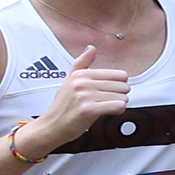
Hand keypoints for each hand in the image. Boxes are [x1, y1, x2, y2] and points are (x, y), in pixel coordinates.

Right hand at [14, 45, 128, 158]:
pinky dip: (119, 110)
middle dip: (121, 95)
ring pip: (121, 97)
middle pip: (122, 86)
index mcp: (81, 74)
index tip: (112, 91)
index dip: (119, 85)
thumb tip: (91, 48)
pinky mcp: (88, 110)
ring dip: (119, 104)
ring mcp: (85, 96)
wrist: (52, 126)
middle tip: (110, 101)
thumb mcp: (69, 80)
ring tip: (107, 108)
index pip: (118, 74)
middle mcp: (82, 82)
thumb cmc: (63, 106)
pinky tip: (111, 112)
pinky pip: (117, 106)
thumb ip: (82, 63)